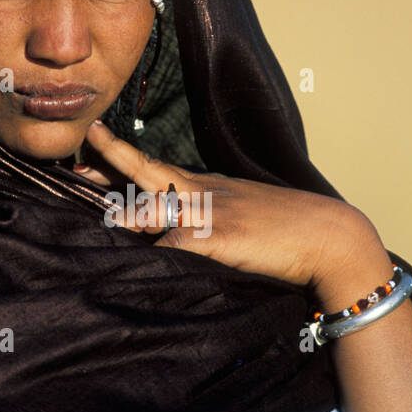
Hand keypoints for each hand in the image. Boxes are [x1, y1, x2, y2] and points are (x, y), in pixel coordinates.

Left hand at [80, 119, 373, 289]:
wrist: (331, 236)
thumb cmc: (291, 230)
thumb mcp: (245, 216)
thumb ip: (213, 219)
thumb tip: (186, 231)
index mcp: (210, 187)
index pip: (158, 168)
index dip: (124, 161)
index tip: (94, 149)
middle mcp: (205, 193)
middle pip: (149, 170)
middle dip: (113, 159)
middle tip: (80, 149)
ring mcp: (212, 213)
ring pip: (155, 206)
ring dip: (123, 211)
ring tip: (96, 212)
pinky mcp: (220, 239)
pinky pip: (176, 244)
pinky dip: (153, 251)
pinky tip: (133, 262)